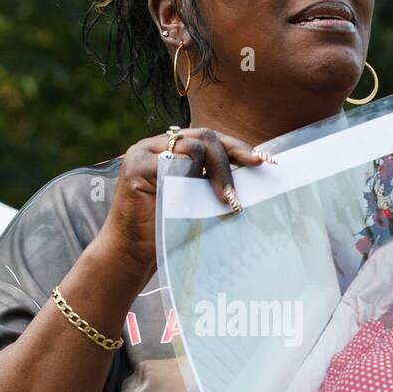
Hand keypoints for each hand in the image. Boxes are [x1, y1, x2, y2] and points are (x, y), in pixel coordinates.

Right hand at [100, 127, 267, 282]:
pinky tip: (196, 198)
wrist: (130, 254)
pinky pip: (175, 162)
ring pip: (194, 146)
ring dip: (216, 173)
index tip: (262, 161)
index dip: (237, 147)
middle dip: (229, 161)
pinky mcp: (136, 166)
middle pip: (205, 136)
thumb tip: (254, 169)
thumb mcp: (196, 200)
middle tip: (239, 193)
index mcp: (171, 149)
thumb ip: (212, 181)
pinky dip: (190, 178)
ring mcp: (144, 152)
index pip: (209, 137)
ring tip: (224, 201)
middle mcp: (156, 145)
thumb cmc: (166, 231)